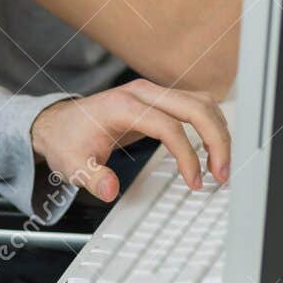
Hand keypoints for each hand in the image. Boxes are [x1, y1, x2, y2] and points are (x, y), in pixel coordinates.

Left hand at [31, 78, 229, 202]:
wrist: (60, 123)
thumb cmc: (68, 140)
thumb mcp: (72, 164)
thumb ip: (91, 177)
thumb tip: (109, 190)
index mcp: (123, 106)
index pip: (168, 126)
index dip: (186, 155)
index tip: (193, 181)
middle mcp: (142, 93)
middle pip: (195, 106)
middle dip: (216, 140)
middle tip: (222, 173)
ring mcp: (154, 93)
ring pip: (202, 102)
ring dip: (219, 131)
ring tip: (221, 166)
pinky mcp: (161, 99)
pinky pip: (197, 105)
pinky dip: (211, 125)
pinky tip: (213, 149)